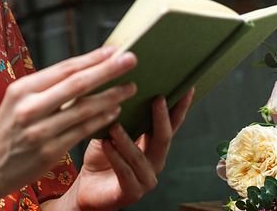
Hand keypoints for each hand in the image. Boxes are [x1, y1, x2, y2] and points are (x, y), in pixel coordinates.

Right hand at [0, 46, 138, 201]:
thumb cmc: (9, 128)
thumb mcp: (19, 100)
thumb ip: (47, 87)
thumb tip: (85, 68)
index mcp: (22, 89)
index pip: (64, 68)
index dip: (92, 58)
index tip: (114, 49)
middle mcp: (29, 108)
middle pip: (77, 84)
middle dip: (108, 70)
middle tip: (131, 59)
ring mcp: (39, 131)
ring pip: (84, 109)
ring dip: (111, 96)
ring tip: (130, 87)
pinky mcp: (48, 152)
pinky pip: (81, 132)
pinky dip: (100, 119)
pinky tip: (115, 111)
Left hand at [69, 87, 193, 210]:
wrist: (89, 186)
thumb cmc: (103, 154)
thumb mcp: (114, 129)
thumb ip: (125, 114)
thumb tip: (125, 83)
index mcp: (155, 144)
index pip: (173, 123)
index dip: (181, 106)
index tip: (188, 87)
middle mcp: (156, 161)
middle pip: (164, 138)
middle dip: (161, 118)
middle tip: (158, 98)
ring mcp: (146, 178)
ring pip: (140, 157)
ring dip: (127, 140)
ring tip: (115, 126)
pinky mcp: (131, 192)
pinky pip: (124, 172)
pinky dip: (115, 157)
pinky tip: (106, 144)